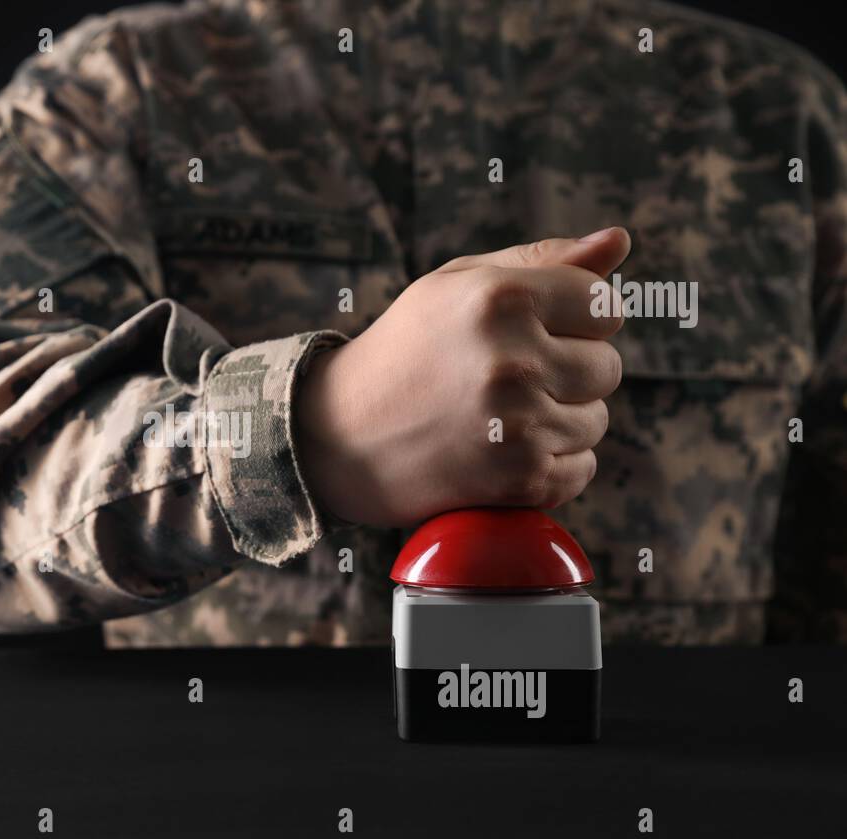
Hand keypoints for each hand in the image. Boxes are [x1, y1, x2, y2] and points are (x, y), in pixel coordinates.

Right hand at [295, 227, 630, 526]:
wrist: (336, 437)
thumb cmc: (405, 350)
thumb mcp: (458, 286)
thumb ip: (542, 261)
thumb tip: (621, 240)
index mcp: (501, 298)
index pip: (605, 305)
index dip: (571, 320)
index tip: (527, 332)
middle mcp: (513, 360)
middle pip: (607, 366)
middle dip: (566, 371)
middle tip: (503, 379)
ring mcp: (518, 425)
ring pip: (596, 420)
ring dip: (559, 421)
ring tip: (497, 417)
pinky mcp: (518, 478)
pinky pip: (582, 469)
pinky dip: (551, 467)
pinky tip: (501, 453)